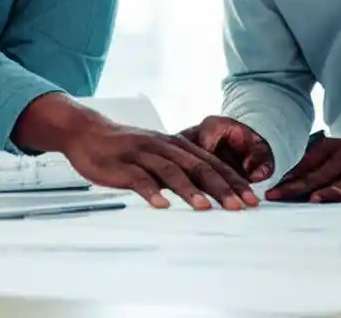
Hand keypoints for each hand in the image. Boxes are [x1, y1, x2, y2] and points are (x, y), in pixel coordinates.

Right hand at [12, 94, 259, 210]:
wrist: (88, 132)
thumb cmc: (127, 149)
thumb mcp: (159, 155)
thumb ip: (182, 170)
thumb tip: (210, 190)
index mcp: (178, 146)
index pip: (212, 164)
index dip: (233, 181)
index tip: (252, 199)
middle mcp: (165, 147)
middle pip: (199, 167)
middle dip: (222, 187)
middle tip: (240, 206)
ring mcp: (144, 154)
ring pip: (172, 172)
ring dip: (190, 191)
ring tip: (206, 208)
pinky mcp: (122, 164)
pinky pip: (139, 179)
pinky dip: (151, 192)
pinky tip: (162, 206)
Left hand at [265, 136, 340, 202]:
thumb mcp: (335, 155)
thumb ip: (315, 165)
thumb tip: (286, 181)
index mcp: (334, 145)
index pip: (308, 161)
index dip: (289, 174)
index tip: (273, 185)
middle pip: (319, 174)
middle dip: (295, 187)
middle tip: (277, 195)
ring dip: (326, 192)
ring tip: (311, 199)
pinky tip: (338, 204)